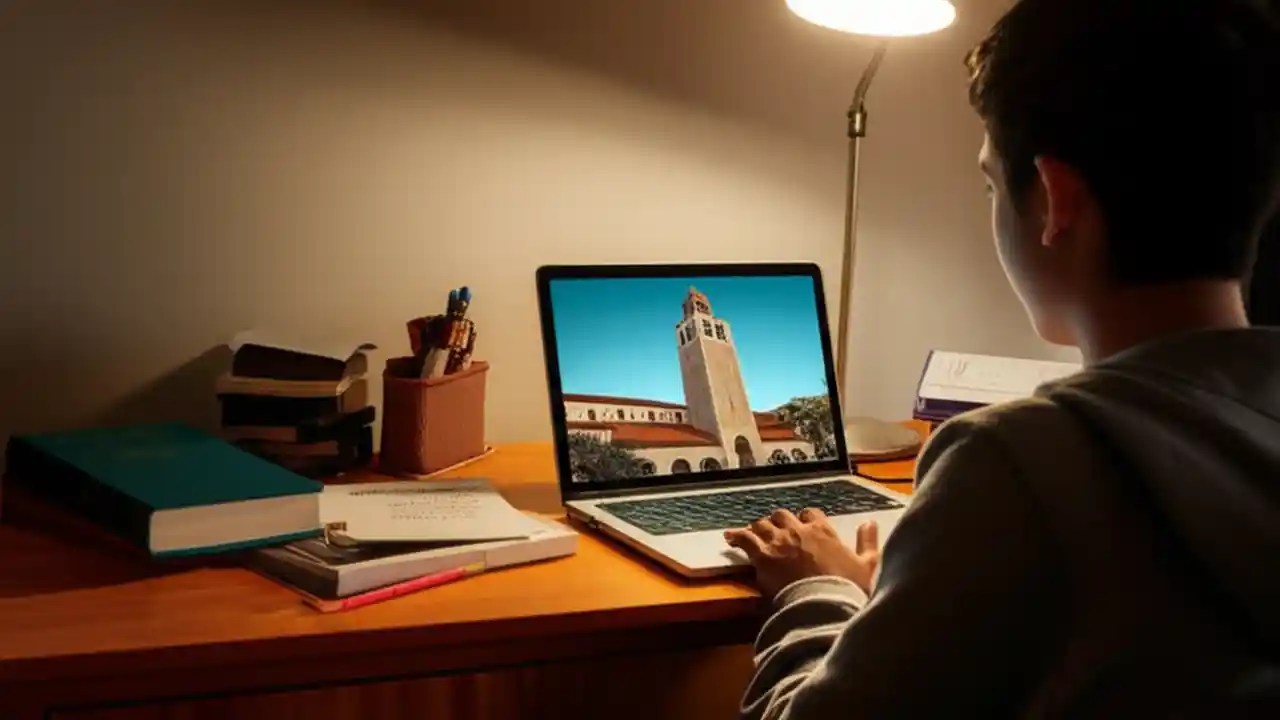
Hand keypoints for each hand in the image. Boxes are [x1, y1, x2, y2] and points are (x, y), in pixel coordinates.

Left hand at [725, 508, 880, 599]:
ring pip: (762, 524)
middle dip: (778, 522)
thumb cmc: (848, 588)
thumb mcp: (868, 565)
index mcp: (823, 531)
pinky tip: (730, 537)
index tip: (802, 527)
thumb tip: (869, 523)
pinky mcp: (762, 556)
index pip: (810, 514)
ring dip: (758, 528)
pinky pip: (744, 538)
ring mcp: (778, 542)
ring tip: (753, 534)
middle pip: (782, 516)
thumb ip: (868, 542)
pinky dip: (736, 536)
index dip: (805, 520)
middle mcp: (799, 530)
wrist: (825, 605)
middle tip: (775, 533)